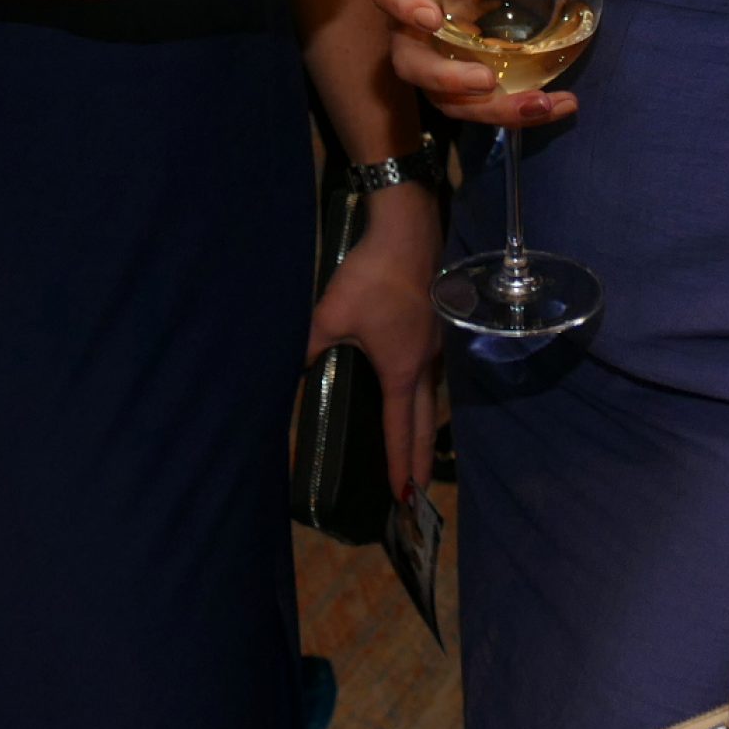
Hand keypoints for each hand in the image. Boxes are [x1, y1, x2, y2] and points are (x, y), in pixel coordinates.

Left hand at [307, 185, 443, 498]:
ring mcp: (436, 344)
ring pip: (433, 394)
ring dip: (427, 424)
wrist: (408, 231)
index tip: (404, 497)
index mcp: (400, 371)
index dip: (400, 464)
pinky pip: (434, 370)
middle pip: (426, 422)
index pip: (400, 430)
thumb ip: (310, 346)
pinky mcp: (438, 322)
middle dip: (421, 458)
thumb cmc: (372, 278)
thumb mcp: (330, 315)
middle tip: (420, 490)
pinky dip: (427, 391)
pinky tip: (417, 383)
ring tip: (420, 442)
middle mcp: (424, 365)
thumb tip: (291, 370)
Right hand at [372, 0, 615, 130]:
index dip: (403, 8)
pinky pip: (480, 109)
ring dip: (491, 111)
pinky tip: (561, 105)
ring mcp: (433, 64)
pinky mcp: (461, 88)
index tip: (432, 19)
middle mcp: (412, 30)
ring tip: (541, 105)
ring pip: (445, 100)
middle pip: (411, 64)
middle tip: (487, 82)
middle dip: (446, 80)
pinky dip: (518, 112)